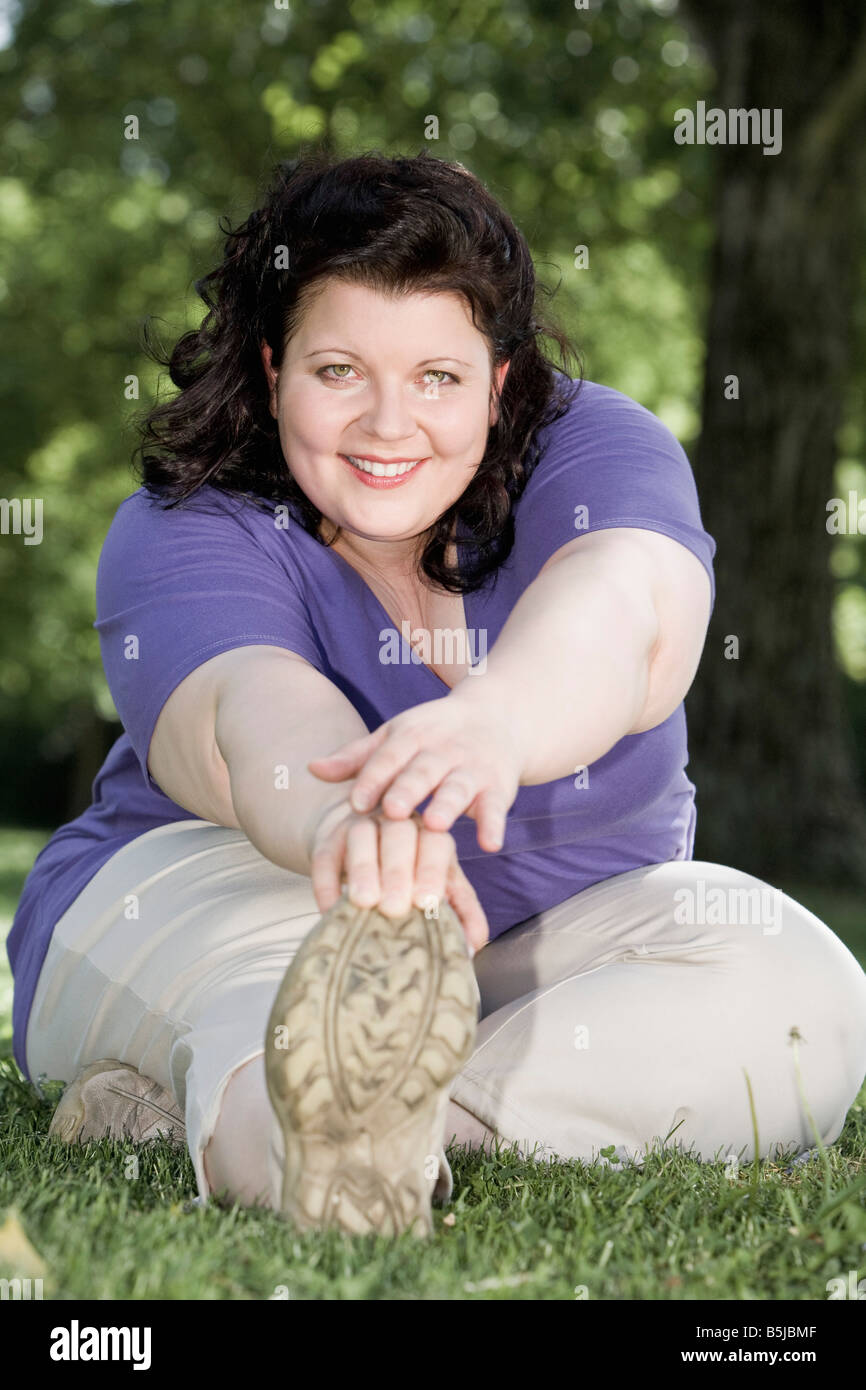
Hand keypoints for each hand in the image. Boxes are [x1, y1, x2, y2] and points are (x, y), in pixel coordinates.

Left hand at [306, 690, 521, 852]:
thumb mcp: (396, 737)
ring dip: (448, 805)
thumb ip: (357, 758)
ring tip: (435, 825)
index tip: (356, 803)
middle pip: (423, 770)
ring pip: (459, 787)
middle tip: (393, 811)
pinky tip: (489, 844)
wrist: (498, 717)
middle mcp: (443, 750)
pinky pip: (496, 808)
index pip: (390, 756)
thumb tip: (311, 769)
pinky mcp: (498, 787)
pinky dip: (493, 825)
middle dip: (409, 789)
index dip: (374, 778)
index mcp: (412, 735)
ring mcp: (472, 768)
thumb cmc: (433, 735)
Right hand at [306, 797, 489, 954]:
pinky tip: (330, 908)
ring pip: (362, 836)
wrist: (360, 843)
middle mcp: (398, 821)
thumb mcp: (439, 886)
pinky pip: (326, 855)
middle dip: (399, 871)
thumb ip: (460, 912)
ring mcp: (362, 825)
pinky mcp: (329, 838)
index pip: (436, 843)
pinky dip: (327, 882)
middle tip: (396, 907)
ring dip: (364, 869)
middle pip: (400, 834)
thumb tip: (472, 946)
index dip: (432, 870)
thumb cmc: (410, 874)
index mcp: (432, 833)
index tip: (428, 901)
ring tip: (366, 903)